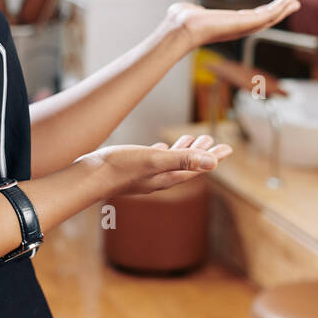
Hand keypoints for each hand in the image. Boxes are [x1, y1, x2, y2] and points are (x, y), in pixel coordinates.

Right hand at [76, 133, 232, 196]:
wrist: (89, 177)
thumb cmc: (120, 168)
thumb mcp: (155, 160)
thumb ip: (183, 160)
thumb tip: (214, 163)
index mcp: (168, 176)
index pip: (198, 167)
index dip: (213, 157)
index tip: (228, 148)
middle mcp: (159, 177)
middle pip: (188, 164)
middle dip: (202, 153)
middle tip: (215, 142)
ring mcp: (145, 174)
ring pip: (171, 161)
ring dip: (184, 150)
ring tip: (193, 140)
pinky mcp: (133, 168)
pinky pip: (155, 160)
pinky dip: (163, 152)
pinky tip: (160, 147)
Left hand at [164, 0, 301, 51]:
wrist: (182, 27)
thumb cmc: (181, 21)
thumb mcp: (191, 13)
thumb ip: (194, 11)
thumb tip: (185, 9)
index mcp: (230, 26)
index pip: (253, 19)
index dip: (267, 12)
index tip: (278, 5)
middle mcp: (240, 29)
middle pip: (267, 19)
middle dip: (281, 9)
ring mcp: (245, 27)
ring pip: (271, 16)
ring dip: (285, 5)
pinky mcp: (248, 23)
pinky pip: (270, 14)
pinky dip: (282, 5)